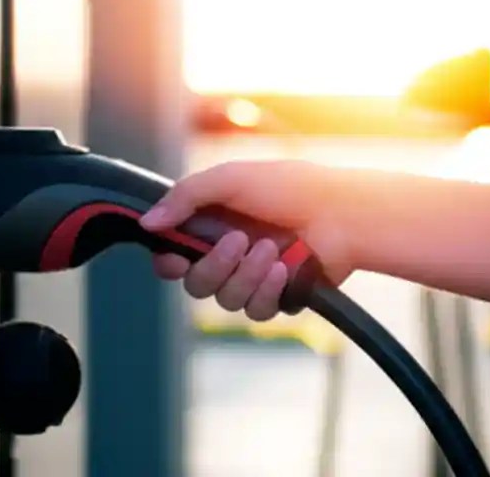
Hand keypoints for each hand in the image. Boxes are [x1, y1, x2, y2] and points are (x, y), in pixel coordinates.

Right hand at [138, 159, 355, 320]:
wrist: (342, 212)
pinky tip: (282, 268)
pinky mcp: (278, 297)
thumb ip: (185, 196)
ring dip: (245, 275)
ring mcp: (253, 278)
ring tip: (271, 249)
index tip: (174, 257)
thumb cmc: (291, 187)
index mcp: (212, 225)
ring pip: (225, 300)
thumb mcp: (231, 179)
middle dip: (213, 265)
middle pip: (195, 284)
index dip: (168, 262)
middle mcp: (229, 255)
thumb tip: (147, 221)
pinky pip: (256, 311)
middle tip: (238, 241)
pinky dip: (266, 290)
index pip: (173, 256)